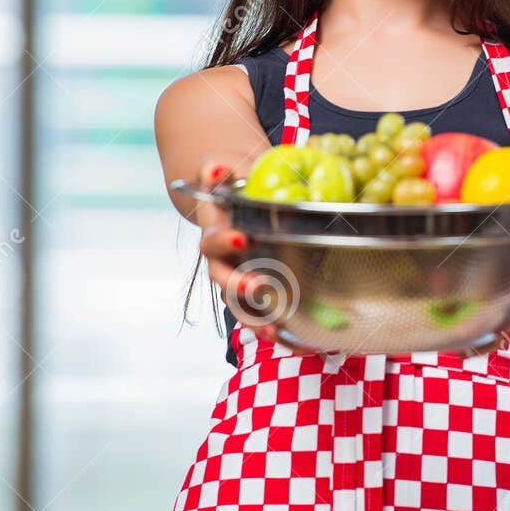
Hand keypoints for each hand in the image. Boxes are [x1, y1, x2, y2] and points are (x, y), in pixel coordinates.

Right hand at [195, 158, 279, 344]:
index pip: (214, 237)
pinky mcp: (250, 289)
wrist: (230, 194)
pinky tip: (295, 341)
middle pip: (220, 276)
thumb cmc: (233, 180)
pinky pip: (257, 313)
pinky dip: (272, 327)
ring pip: (236, 303)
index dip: (225, 240)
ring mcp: (235, 275)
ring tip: (273, 331)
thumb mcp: (227, 168)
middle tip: (257, 287)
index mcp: (216, 228)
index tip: (242, 238)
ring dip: (252, 318)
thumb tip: (216, 169)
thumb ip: (219, 169)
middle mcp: (221, 256)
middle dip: (236, 285)